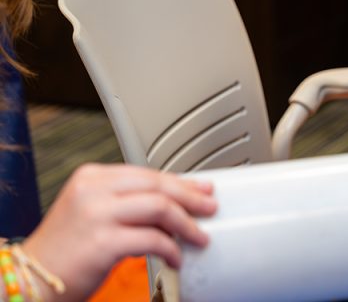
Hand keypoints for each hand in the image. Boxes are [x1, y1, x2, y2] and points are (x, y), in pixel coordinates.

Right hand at [21, 163, 216, 301]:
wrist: (31, 281)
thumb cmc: (66, 251)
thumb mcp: (94, 213)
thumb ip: (128, 203)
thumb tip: (175, 204)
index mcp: (91, 177)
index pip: (148, 173)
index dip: (181, 182)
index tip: (202, 188)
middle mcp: (93, 190)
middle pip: (158, 185)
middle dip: (191, 197)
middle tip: (210, 207)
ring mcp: (97, 215)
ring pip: (160, 208)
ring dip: (187, 224)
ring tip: (199, 236)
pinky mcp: (102, 243)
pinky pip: (152, 240)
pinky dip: (170, 249)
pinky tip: (175, 258)